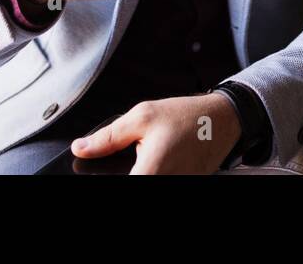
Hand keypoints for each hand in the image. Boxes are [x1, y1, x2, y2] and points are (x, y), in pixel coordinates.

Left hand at [70, 93, 241, 174]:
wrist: (221, 120)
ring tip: (147, 156)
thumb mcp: (142, 117)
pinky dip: (154, 172)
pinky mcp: (184, 184)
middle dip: (123, 173)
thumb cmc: (187, 117)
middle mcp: (165, 183)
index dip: (104, 178)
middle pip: (132, 183)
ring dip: (140, 171)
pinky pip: (161, 181)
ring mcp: (176, 185)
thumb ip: (107, 137)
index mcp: (149, 172)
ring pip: (146, 182)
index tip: (100, 170)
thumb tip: (81, 148)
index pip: (116, 184)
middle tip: (133, 158)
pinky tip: (158, 161)